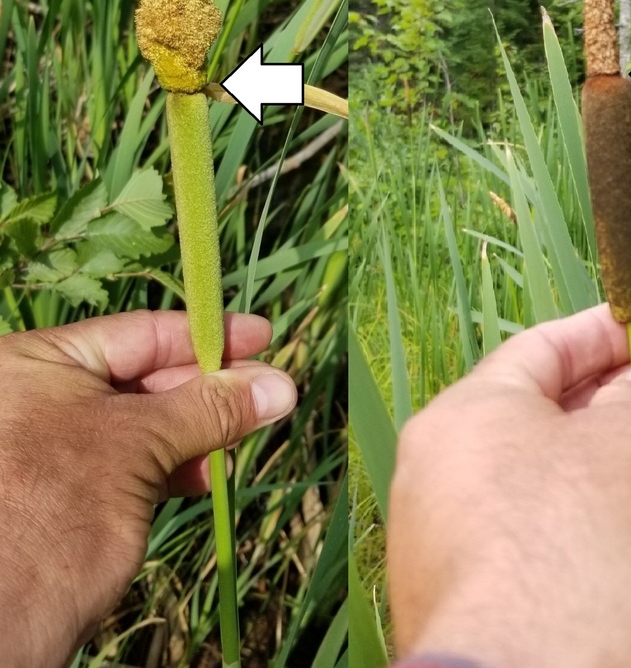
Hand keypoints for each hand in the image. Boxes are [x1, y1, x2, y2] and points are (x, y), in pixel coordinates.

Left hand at [0, 311, 293, 667]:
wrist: (4, 616)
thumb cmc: (59, 507)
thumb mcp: (140, 442)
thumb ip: (210, 408)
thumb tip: (282, 385)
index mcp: (34, 364)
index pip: (138, 334)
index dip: (207, 336)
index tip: (264, 338)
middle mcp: (37, 398)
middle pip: (143, 376)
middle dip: (211, 387)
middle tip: (274, 392)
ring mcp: (52, 448)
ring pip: (143, 424)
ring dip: (200, 429)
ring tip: (252, 431)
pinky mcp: (68, 493)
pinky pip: (132, 463)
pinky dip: (174, 464)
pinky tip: (209, 474)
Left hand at [388, 303, 630, 667]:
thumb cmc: (593, 558)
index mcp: (464, 421)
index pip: (538, 350)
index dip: (603, 331)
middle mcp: (438, 484)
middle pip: (532, 420)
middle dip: (608, 401)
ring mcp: (451, 557)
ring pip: (537, 486)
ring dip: (603, 466)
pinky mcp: (479, 616)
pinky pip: (537, 545)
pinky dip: (587, 524)